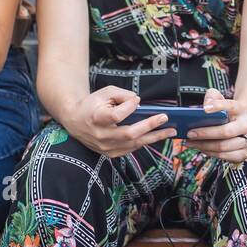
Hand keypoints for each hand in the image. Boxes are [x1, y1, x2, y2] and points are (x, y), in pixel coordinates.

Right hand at [58, 85, 176, 157]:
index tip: (136, 101)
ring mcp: (105, 147)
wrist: (75, 120)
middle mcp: (101, 135)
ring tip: (170, 131)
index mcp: (96, 118)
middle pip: (129, 134)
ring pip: (133, 144)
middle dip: (149, 126)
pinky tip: (156, 136)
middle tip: (165, 118)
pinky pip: (131, 149)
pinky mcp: (109, 153)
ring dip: (154, 137)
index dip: (128, 107)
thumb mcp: (104, 93)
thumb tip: (138, 102)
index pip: (116, 115)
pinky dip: (144, 142)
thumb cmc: (92, 104)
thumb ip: (122, 94)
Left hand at [183, 89, 246, 162]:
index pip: (231, 106)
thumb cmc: (225, 112)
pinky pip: (224, 156)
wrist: (239, 124)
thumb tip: (206, 105)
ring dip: (204, 145)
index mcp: (241, 109)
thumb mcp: (219, 99)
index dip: (219, 107)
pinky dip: (210, 153)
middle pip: (226, 132)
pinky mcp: (243, 153)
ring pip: (223, 146)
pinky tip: (201, 148)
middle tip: (189, 133)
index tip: (204, 109)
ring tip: (190, 142)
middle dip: (205, 133)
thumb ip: (212, 96)